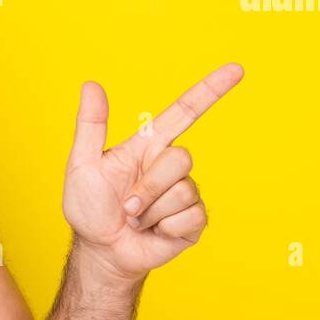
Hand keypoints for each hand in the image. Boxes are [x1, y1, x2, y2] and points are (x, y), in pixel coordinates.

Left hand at [61, 63, 243, 279]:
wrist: (100, 251)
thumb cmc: (89, 207)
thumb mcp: (82, 164)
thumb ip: (90, 126)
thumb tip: (91, 85)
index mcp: (149, 147)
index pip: (185, 112)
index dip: (210, 90)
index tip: (237, 69)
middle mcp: (170, 167)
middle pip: (181, 159)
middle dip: (149, 185)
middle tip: (127, 204)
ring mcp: (185, 193)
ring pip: (182, 191)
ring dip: (151, 210)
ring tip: (136, 219)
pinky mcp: (192, 221)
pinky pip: (189, 217)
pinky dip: (165, 228)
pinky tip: (154, 231)